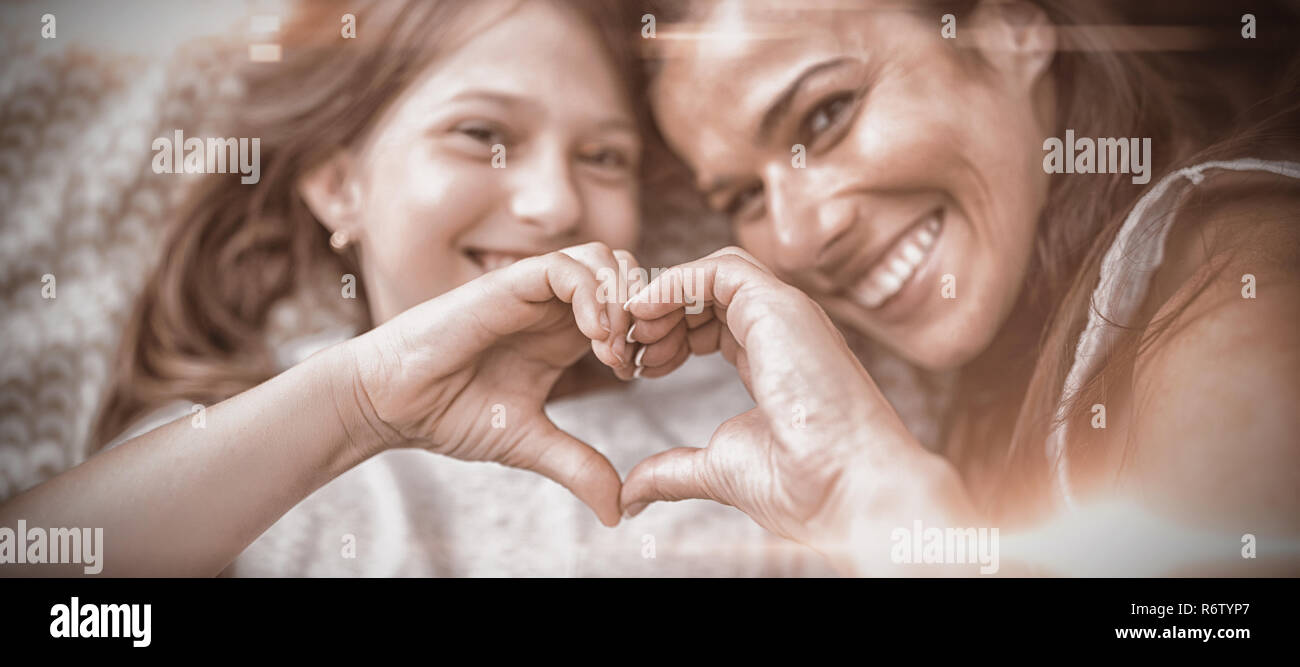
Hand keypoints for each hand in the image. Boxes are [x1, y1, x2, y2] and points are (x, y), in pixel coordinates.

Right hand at [340, 242, 642, 525]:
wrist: (391, 403)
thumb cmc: (450, 414)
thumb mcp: (530, 444)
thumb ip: (577, 466)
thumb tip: (617, 511)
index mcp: (565, 334)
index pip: (631, 307)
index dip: (650, 334)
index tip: (644, 375)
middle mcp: (554, 306)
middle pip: (628, 273)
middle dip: (647, 311)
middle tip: (636, 360)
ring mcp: (532, 291)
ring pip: (604, 259)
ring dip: (622, 301)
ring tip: (612, 353)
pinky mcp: (507, 284)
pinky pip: (566, 267)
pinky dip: (592, 295)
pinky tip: (592, 338)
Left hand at [616, 247, 977, 569]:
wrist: (847, 493)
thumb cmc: (801, 488)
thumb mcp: (717, 470)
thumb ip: (672, 471)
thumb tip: (630, 496)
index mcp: (770, 358)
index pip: (708, 321)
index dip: (664, 337)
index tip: (634, 370)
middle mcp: (780, 328)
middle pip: (704, 292)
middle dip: (655, 316)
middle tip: (623, 352)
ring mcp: (784, 314)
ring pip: (710, 274)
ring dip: (660, 299)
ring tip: (632, 338)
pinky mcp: (780, 307)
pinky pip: (718, 270)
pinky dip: (673, 283)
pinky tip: (643, 314)